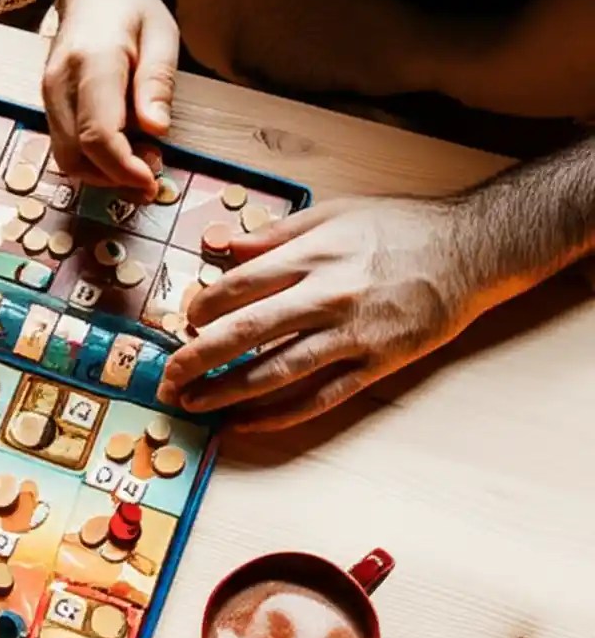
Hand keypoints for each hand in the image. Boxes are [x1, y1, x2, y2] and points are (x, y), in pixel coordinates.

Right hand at [43, 0, 177, 199]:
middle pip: (76, 156)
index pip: (97, 134)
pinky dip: (94, 161)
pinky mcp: (48, 105)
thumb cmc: (128, 8)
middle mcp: (59, 84)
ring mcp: (48, 96)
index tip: (151, 182)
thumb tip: (156, 130)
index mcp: (91, 62)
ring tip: (141, 161)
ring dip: (104, 174)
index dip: (124, 169)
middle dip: (115, 178)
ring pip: (67, 159)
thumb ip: (158, 82)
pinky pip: (66, 147)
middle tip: (153, 172)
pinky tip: (121, 150)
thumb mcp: (161, 34)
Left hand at [162, 198, 478, 431]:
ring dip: (227, 391)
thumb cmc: (399, 228)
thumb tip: (220, 247)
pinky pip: (319, 398)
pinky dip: (278, 415)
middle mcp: (327, 296)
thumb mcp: (334, 213)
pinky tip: (246, 424)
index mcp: (312, 256)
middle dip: (198, 358)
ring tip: (192, 403)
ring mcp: (352, 336)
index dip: (201, 308)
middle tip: (167, 377)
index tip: (183, 321)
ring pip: (277, 372)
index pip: (238, 286)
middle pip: (247, 332)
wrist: (470, 252)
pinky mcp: (375, 365)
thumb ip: (274, 234)